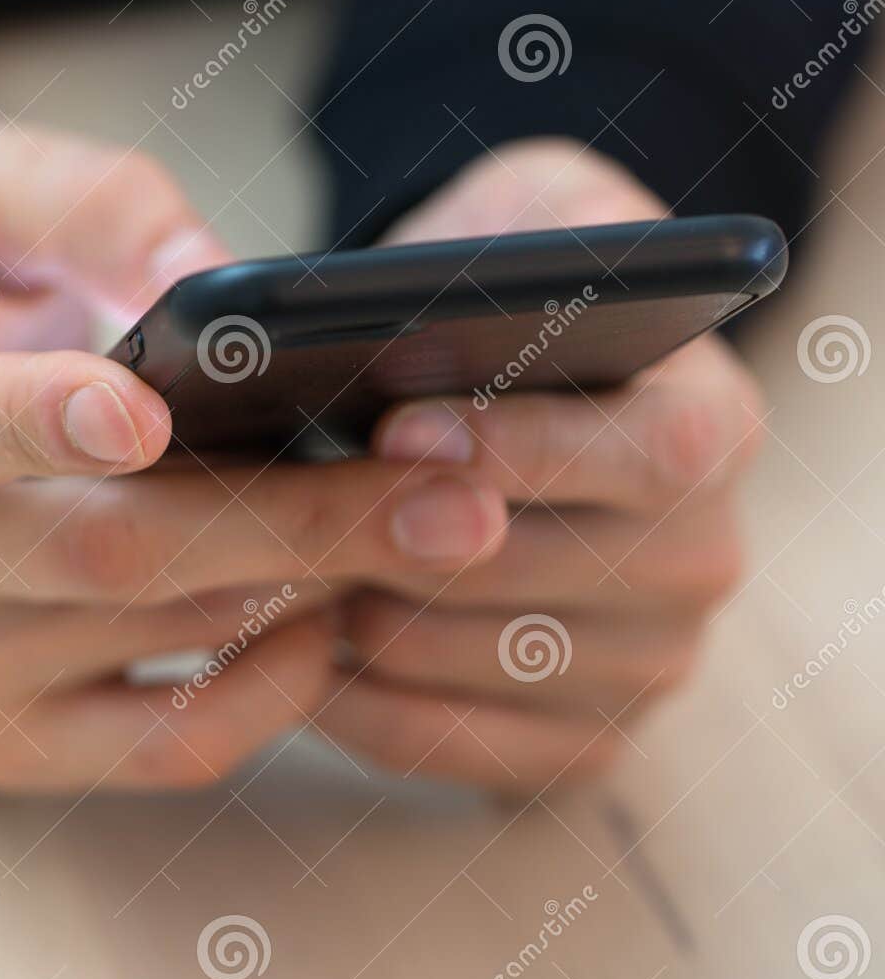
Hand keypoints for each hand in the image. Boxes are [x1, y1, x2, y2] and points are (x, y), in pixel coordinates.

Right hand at [0, 121, 509, 793]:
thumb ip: (75, 202)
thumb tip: (208, 268)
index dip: (42, 418)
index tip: (150, 411)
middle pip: (107, 548)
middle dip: (297, 519)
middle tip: (453, 496)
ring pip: (161, 635)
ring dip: (310, 580)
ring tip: (416, 526)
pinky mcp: (9, 751)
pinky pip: (176, 745)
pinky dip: (280, 686)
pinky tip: (326, 614)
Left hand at [316, 138, 764, 792]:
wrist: (518, 403)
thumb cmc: (499, 308)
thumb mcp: (520, 230)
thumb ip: (502, 250)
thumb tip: (390, 316)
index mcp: (710, 428)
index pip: (648, 457)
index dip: (518, 447)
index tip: (398, 428)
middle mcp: (700, 560)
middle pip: (531, 573)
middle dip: (389, 538)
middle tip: (279, 506)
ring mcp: (646, 666)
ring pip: (465, 661)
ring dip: (352, 612)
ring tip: (267, 559)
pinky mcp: (579, 744)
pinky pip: (442, 747)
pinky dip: (349, 698)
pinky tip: (290, 639)